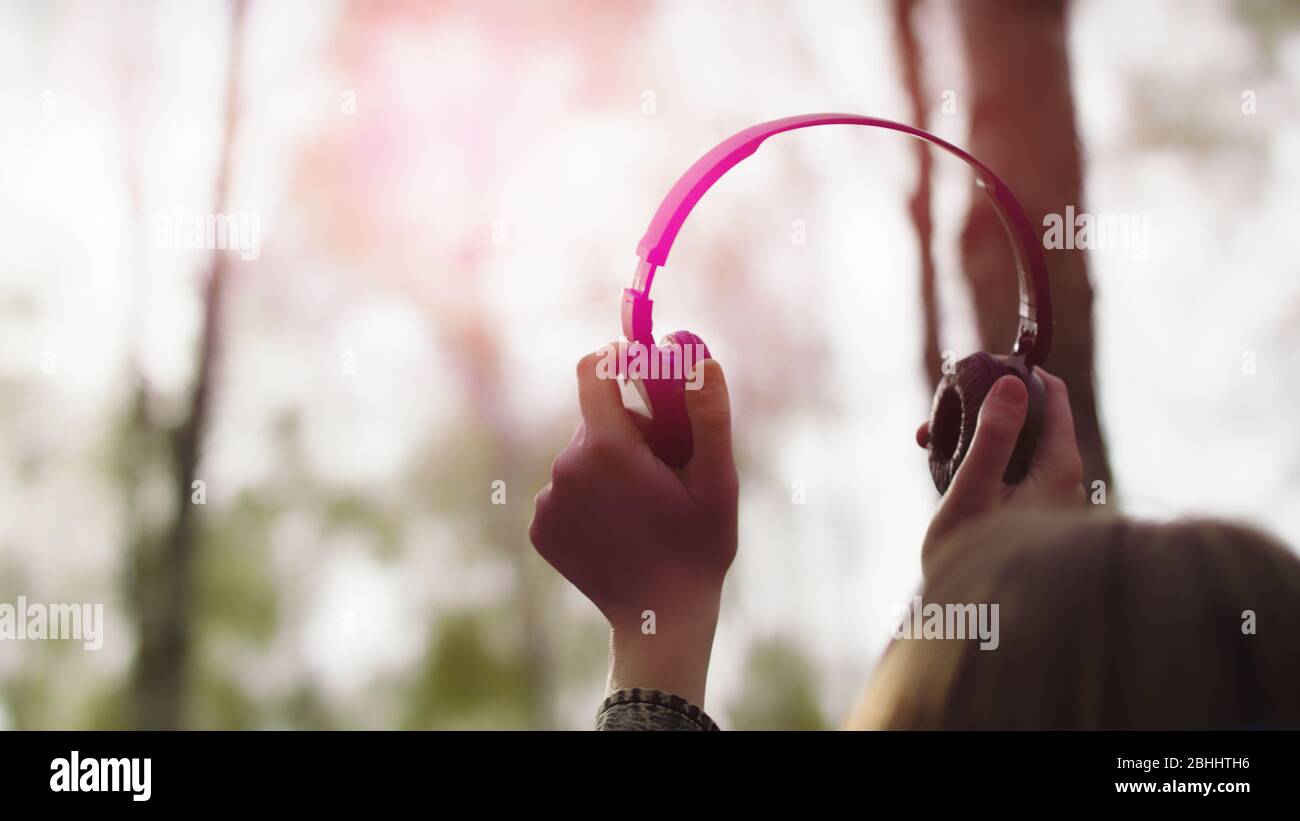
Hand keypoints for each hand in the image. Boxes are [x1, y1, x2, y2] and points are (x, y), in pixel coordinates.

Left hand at [529, 347, 738, 705]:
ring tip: (642, 509)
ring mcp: (548, 501)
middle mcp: (566, 468)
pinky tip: (617, 531)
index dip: (615, 359)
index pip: (593, 369)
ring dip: (608, 469)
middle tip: (663, 468)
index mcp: (608, 447)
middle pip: (596, 421)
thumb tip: (702, 361)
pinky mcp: (539, 529)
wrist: (660, 619)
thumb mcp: (718, 482)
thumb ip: (709, 416)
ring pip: (581, 460)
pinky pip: (565, 494)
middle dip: (628, 432)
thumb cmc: (699, 549)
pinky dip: (589, 502)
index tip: (636, 365)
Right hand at [917, 368, 1083, 577]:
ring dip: (974, 434)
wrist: (975, 615)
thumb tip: (1011, 383)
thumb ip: (994, 436)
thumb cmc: (973, 554)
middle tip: (933, 418)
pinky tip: (943, 469)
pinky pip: (1010, 468)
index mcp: (1058, 468)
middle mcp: (1063, 479)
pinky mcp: (1033, 511)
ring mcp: (1050, 496)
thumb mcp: (973, 490)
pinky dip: (980, 459)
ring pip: (1016, 444)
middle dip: (982, 406)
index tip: (974, 372)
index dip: (1016, 375)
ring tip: (926, 443)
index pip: (1052, 395)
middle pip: (1031, 418)